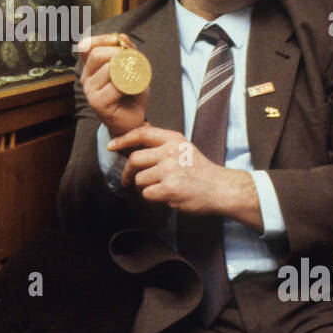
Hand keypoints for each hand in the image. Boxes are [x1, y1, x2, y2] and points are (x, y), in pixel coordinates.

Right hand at [75, 32, 148, 137]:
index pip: (86, 45)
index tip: (118, 41)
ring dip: (126, 70)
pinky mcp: (97, 103)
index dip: (101, 39)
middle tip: (133, 61)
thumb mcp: (133, 68)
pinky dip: (127, 85)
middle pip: (97, 54)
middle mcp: (86, 78)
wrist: (134, 120)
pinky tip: (130, 91)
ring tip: (134, 78)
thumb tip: (122, 36)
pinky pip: (114, 86)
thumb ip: (128, 51)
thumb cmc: (132, 94)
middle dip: (118, 52)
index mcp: (91, 68)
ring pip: (107, 68)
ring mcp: (89, 91)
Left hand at [109, 125, 258, 223]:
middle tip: (128, 180)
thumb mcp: (184, 148)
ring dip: (145, 187)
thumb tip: (138, 143)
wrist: (221, 189)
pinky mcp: (169, 188)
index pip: (141, 133)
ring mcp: (169, 170)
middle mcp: (170, 152)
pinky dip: (153, 198)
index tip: (112, 146)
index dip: (123, 140)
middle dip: (128, 173)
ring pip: (140, 179)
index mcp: (173, 140)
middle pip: (135, 159)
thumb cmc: (201, 172)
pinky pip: (147, 194)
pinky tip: (167, 196)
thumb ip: (164, 145)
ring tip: (161, 188)